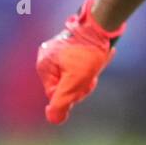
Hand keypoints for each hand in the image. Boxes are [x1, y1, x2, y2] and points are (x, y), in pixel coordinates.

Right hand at [37, 0, 124, 123]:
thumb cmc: (88, 53)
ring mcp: (57, 51)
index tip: (86, 81)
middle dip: (80, 83)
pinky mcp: (68, 47)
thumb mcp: (75, 81)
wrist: (101, 25)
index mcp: (43, 65)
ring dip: (86, 75)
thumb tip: (53, 119)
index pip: (56, 95)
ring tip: (94, 63)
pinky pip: (77, 66)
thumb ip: (62, 101)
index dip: (74, 93)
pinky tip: (95, 58)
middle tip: (91, 72)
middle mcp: (47, 57)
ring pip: (72, 76)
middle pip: (64, 85)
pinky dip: (87, 66)